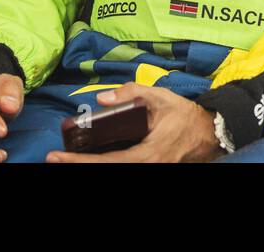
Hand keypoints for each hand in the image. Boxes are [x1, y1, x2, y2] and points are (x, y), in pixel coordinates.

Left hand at [45, 83, 224, 163]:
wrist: (209, 133)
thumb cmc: (185, 116)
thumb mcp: (160, 98)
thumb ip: (132, 93)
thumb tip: (101, 98)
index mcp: (148, 155)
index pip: (106, 162)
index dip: (79, 161)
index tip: (57, 156)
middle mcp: (147, 168)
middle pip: (106, 171)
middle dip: (79, 165)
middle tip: (54, 158)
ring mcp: (150, 171)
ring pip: (114, 171)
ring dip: (91, 164)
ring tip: (69, 157)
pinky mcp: (150, 168)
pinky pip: (123, 167)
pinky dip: (105, 163)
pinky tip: (91, 156)